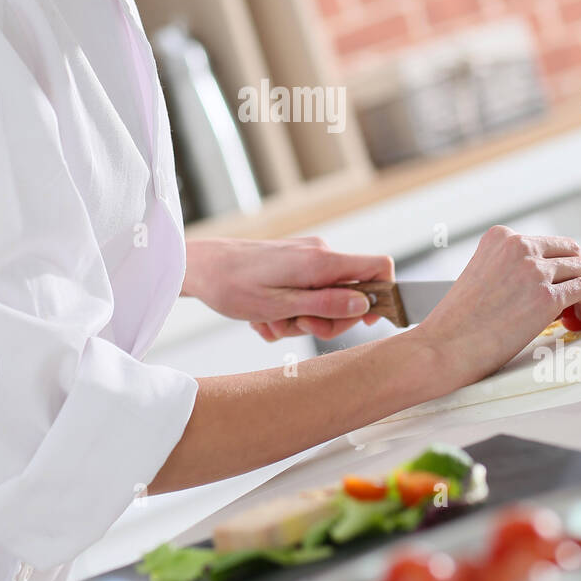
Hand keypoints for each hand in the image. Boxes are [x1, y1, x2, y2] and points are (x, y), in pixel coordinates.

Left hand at [182, 236, 394, 339]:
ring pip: (324, 299)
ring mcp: (306, 257)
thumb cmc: (232, 285)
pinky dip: (289, 310)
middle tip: (293, 326)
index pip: (378, 267)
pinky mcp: (293, 263)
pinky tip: (264, 316)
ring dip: (299, 319)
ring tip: (269, 321)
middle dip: (325, 319)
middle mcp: (319, 254)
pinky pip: (305, 293)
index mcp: (321, 260)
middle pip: (351, 294)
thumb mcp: (280, 305)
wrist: (200, 266)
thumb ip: (326, 304)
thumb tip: (365, 304)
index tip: (363, 322)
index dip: (380, 297)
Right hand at [414, 225, 580, 390]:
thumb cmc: (459, 321)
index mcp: (500, 237)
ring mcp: (533, 270)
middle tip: (573, 298)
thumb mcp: (481, 274)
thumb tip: (550, 280)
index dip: (556, 266)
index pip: (545, 243)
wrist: (444, 346)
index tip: (556, 285)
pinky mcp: (546, 297)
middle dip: (575, 273)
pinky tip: (580, 317)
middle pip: (570, 251)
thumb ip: (511, 268)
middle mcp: (518, 246)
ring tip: (576, 312)